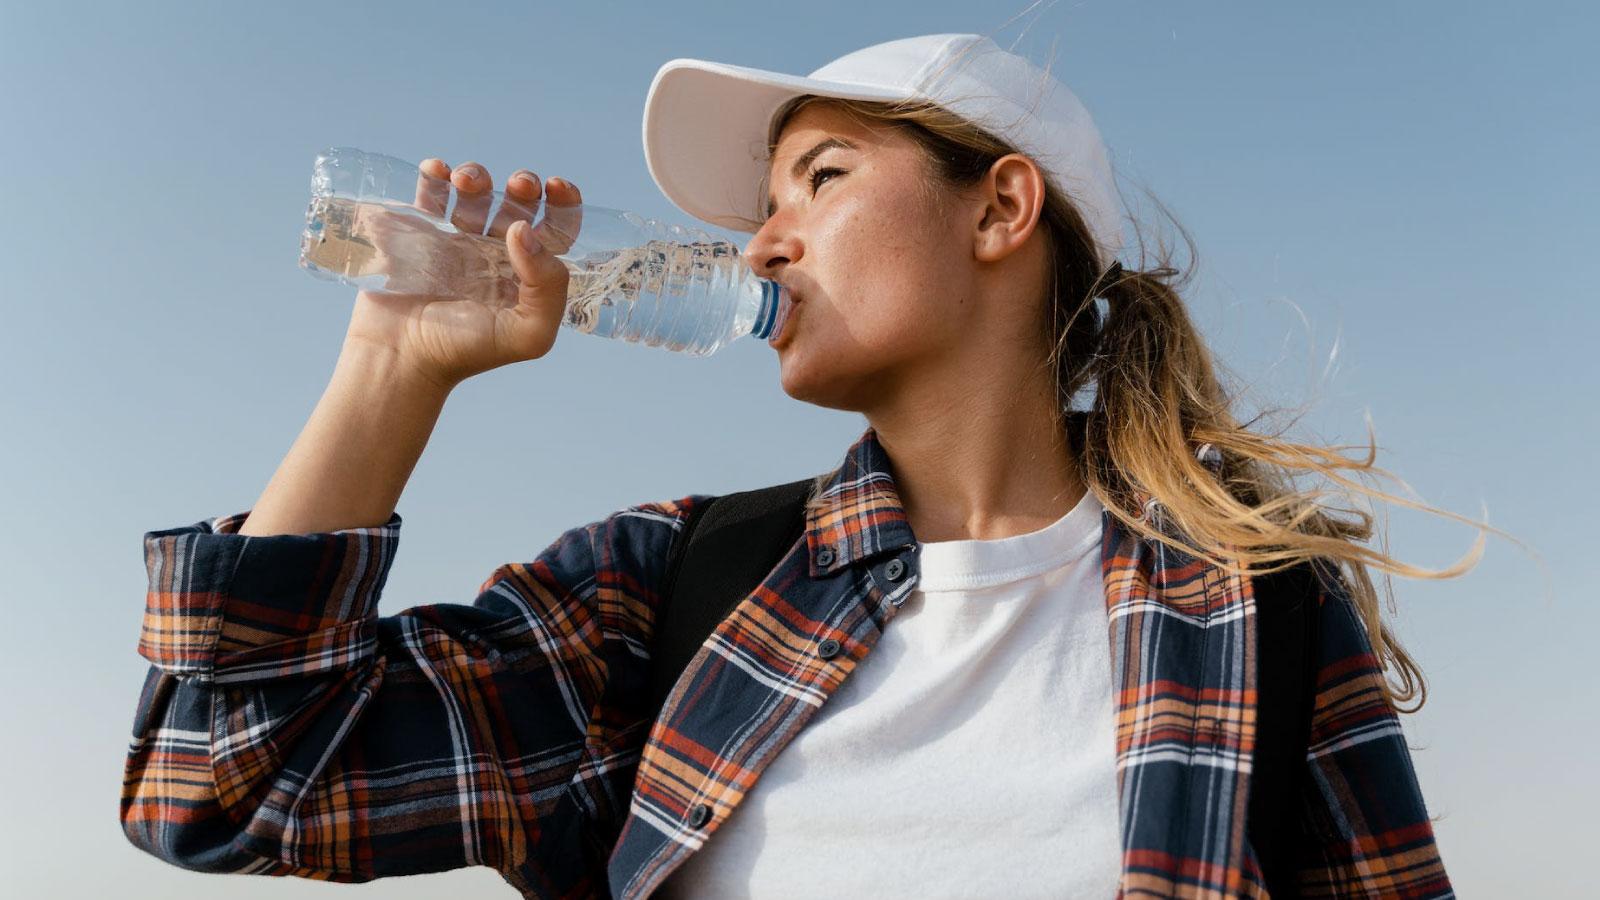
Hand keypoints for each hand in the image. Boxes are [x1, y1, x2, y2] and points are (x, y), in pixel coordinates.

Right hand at [343, 158, 583, 389]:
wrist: (402, 358)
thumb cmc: (467, 352)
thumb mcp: (528, 334)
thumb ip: (547, 288)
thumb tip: (524, 231)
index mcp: (527, 273)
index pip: (556, 230)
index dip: (562, 204)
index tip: (556, 188)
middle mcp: (495, 253)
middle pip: (518, 204)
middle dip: (524, 186)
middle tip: (520, 185)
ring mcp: (456, 240)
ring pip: (475, 192)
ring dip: (477, 176)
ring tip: (466, 181)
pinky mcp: (419, 232)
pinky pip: (430, 193)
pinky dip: (434, 174)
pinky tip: (437, 170)